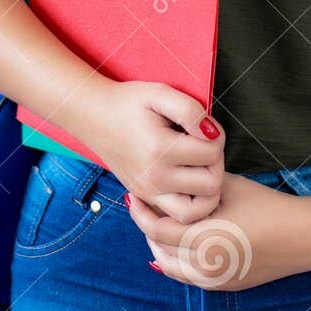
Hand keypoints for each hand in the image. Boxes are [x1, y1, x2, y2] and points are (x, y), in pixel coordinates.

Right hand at [78, 80, 223, 222]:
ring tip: (200, 168)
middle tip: (204, 147)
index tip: (203, 127)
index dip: (216, 136)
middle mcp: (154, 177)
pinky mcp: (146, 198)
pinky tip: (189, 182)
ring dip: (207, 190)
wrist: (93, 116)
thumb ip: (190, 110)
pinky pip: (179, 217)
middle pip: (211, 184)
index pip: (212, 153)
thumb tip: (212, 133)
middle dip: (216, 164)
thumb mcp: (159, 93)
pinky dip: (192, 205)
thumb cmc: (129, 102)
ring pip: (198, 211)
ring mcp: (149, 192)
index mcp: (160, 149)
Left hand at [126, 171, 310, 290]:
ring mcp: (215, 280)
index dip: (142, 213)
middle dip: (147, 227)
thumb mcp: (226, 187)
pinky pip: (188, 276)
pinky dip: (175, 261)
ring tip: (156, 222)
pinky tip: (174, 244)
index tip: (135, 195)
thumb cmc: (267, 206)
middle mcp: (205, 267)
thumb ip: (195, 186)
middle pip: (159, 250)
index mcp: (204, 241)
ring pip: (171, 267)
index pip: (157, 231)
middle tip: (143, 205)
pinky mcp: (225, 285)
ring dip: (159, 246)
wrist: (304, 236)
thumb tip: (168, 178)